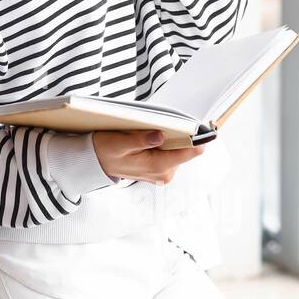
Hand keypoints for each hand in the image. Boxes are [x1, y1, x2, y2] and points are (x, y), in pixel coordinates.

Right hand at [91, 129, 205, 183]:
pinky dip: (164, 143)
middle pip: (185, 148)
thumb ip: (140, 140)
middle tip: (158, 125)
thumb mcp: (119, 143)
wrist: (98, 163)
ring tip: (148, 133)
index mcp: (158, 166)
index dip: (196, 137)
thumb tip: (160, 135)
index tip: (199, 125)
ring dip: (168, 138)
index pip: (190, 151)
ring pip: (178, 149)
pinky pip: (171, 152)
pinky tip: (149, 139)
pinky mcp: (162, 169)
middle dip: (176, 134)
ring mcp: (164, 173)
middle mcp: (165, 173)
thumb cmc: (106, 151)